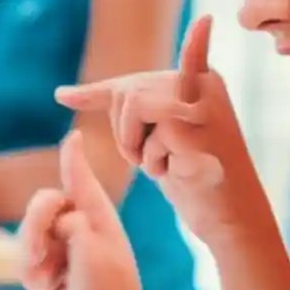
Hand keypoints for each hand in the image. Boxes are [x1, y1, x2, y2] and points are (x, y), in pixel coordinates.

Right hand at [18, 132, 155, 289]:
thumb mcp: (95, 250)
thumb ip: (70, 222)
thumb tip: (54, 219)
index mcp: (97, 214)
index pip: (80, 177)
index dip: (73, 157)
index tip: (73, 136)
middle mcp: (76, 225)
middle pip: (42, 201)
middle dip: (38, 219)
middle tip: (45, 245)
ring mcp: (58, 246)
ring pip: (27, 229)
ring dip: (33, 250)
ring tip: (51, 275)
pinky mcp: (43, 267)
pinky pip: (21, 255)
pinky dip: (30, 268)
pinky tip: (47, 285)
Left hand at [54, 15, 258, 245]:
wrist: (229, 213)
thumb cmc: (190, 172)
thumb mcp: (155, 132)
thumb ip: (119, 106)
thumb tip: (60, 92)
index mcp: (198, 77)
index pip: (139, 76)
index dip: (96, 89)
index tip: (67, 92)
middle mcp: (202, 81)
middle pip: (128, 92)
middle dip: (126, 132)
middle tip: (157, 157)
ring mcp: (198, 103)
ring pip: (132, 105)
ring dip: (135, 145)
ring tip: (166, 161)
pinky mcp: (191, 126)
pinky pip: (142, 137)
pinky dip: (150, 160)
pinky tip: (179, 169)